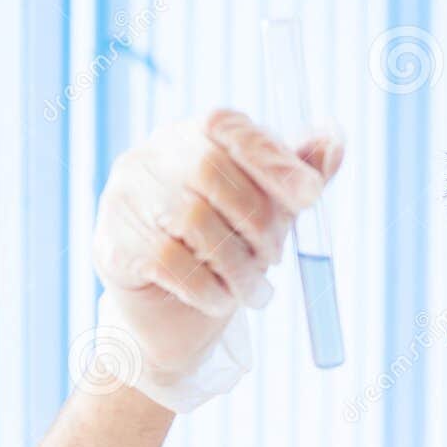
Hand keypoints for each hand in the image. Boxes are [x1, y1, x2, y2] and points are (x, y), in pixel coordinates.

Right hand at [91, 109, 343, 379]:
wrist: (174, 319)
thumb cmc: (224, 256)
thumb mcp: (270, 216)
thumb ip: (299, 178)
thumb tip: (334, 139)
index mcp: (193, 138)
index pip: (229, 126)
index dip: (273, 159)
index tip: (312, 196)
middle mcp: (151, 157)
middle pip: (209, 170)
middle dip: (257, 222)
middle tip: (275, 260)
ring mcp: (123, 197)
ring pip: (192, 219)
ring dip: (237, 266)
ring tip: (256, 294)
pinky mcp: (112, 244)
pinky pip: (169, 262)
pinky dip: (207, 289)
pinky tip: (220, 303)